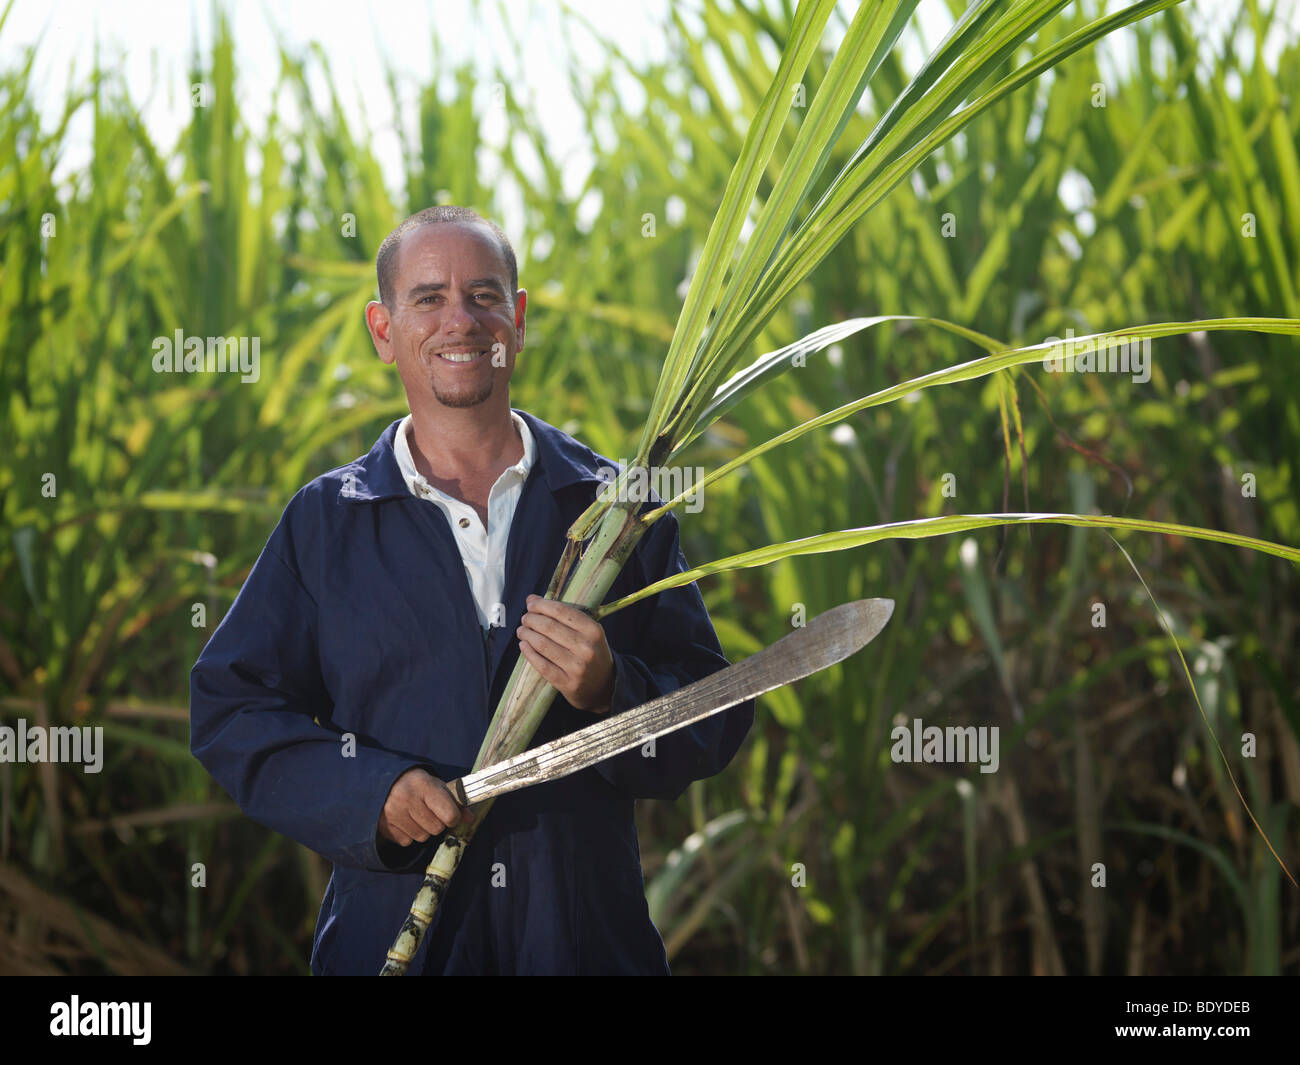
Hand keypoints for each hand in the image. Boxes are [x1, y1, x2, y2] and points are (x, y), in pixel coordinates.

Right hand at [378, 768, 472, 846]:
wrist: (387, 782)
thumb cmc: (418, 785)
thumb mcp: (438, 786)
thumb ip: (455, 802)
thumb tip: (470, 820)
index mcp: (424, 785)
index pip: (449, 815)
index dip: (453, 817)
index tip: (450, 814)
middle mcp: (407, 798)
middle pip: (436, 829)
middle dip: (437, 823)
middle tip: (430, 812)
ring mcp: (393, 812)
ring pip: (422, 837)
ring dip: (423, 830)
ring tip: (416, 815)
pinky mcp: (384, 825)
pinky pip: (406, 841)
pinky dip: (408, 834)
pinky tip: (405, 820)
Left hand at [517, 594, 615, 713]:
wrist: (604, 686)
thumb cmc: (593, 653)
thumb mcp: (588, 632)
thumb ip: (564, 615)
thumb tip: (532, 599)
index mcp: (593, 631)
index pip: (562, 612)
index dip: (542, 605)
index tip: (531, 604)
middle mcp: (586, 648)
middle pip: (549, 627)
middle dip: (532, 620)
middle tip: (525, 619)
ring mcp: (576, 667)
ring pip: (543, 645)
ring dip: (527, 635)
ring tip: (522, 631)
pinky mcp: (566, 683)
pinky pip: (542, 665)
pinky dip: (529, 653)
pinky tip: (523, 645)